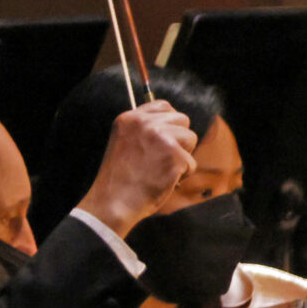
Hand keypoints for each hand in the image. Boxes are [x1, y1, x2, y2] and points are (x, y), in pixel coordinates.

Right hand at [73, 100, 199, 236]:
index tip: (165, 138)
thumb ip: (145, 130)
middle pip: (182, 120)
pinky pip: (192, 163)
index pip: (163, 105)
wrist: (114, 202)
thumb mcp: (126, 143)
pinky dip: (182, 175)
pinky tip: (163, 180)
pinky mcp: (174, 156)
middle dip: (179, 139)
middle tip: (162, 158)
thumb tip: (174, 123)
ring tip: (161, 169)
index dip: (170, 122)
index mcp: (129, 118)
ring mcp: (161, 138)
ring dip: (182, 156)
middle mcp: (145, 123)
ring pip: (191, 138)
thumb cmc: (122, 178)